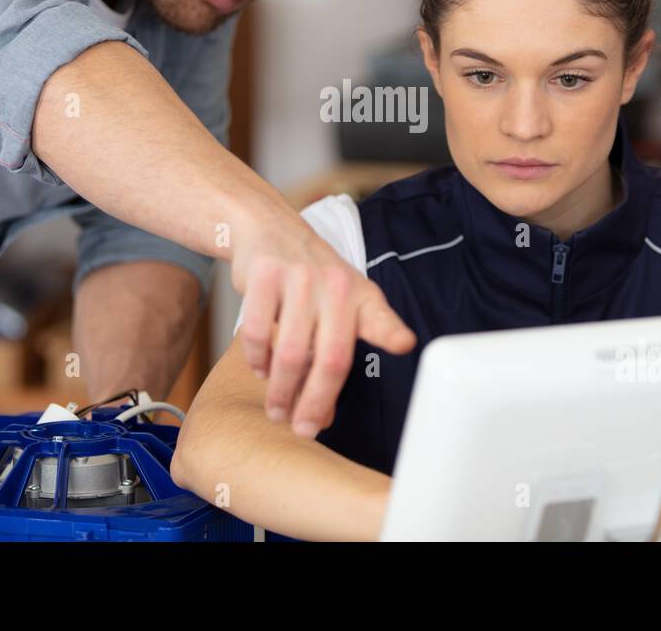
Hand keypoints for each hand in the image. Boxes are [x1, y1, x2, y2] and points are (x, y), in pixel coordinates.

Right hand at [231, 217, 415, 437]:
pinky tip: (261, 370)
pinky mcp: (264, 275)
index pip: (379, 319)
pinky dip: (257, 360)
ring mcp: (299, 278)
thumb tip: (324, 418)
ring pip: (290, 351)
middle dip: (315, 401)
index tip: (404, 345)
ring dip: (281, 389)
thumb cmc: (311, 283)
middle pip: (330, 357)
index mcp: (360, 296)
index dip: (392, 332)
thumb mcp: (339, 308)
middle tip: (303, 428)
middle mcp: (335, 285)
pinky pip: (256, 331)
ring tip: (277, 409)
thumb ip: (336, 358)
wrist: (271, 231)